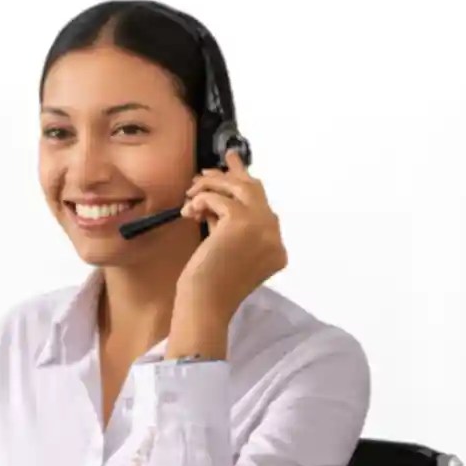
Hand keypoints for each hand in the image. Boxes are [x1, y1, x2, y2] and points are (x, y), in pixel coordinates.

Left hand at [168, 150, 287, 358]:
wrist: (206, 304)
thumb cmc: (210, 286)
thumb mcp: (227, 251)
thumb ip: (230, 228)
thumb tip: (216, 200)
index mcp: (276, 248)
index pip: (263, 208)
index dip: (244, 188)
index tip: (230, 173)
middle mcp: (275, 235)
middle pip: (257, 192)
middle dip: (236, 173)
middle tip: (219, 162)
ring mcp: (263, 227)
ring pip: (239, 188)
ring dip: (212, 185)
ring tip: (192, 191)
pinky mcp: (242, 222)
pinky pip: (218, 198)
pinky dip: (201, 200)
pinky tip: (189, 211)